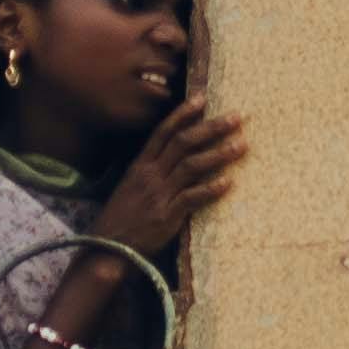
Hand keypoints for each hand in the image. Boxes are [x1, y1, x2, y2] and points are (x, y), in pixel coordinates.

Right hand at [102, 94, 248, 262]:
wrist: (107, 249)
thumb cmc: (121, 220)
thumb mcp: (129, 188)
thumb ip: (149, 173)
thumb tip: (172, 160)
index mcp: (140, 166)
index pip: (163, 131)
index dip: (183, 113)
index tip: (202, 98)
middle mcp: (150, 175)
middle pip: (183, 142)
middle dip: (211, 127)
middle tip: (236, 118)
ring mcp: (159, 194)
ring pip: (192, 166)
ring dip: (219, 154)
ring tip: (241, 146)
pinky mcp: (167, 216)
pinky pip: (192, 197)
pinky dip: (211, 189)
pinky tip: (228, 183)